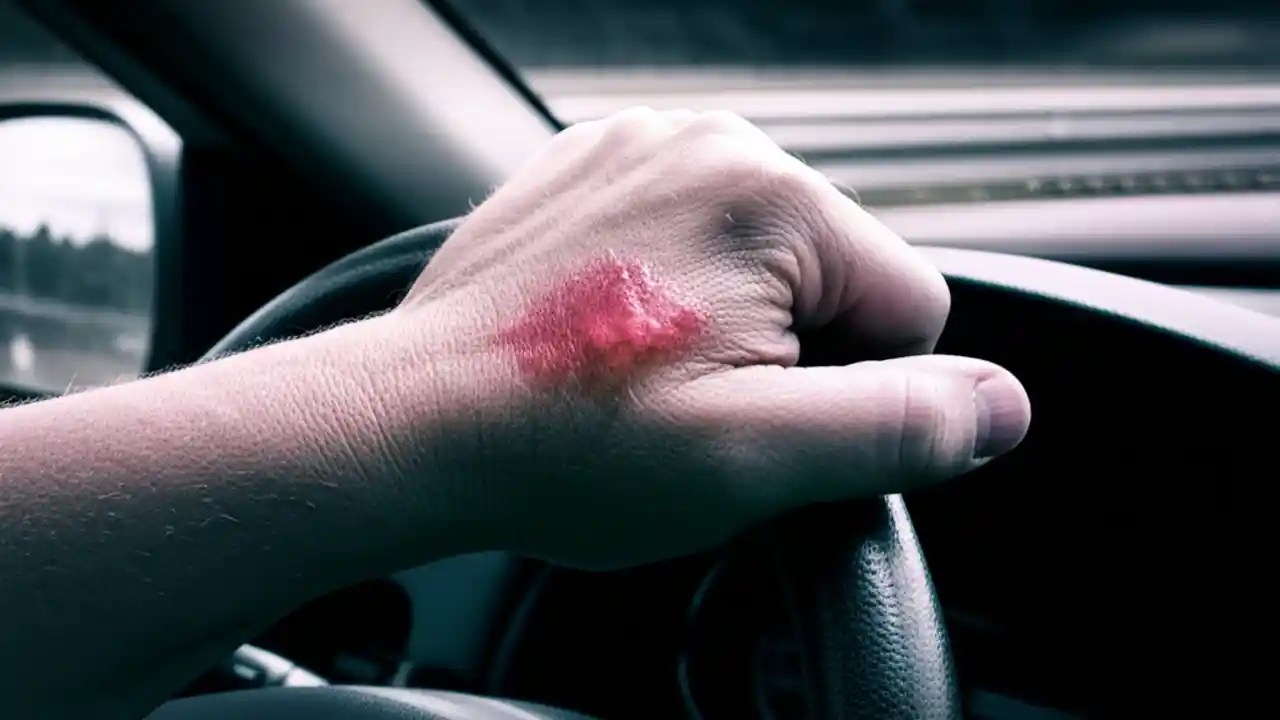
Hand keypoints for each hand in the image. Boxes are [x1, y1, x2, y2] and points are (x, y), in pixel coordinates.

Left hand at [375, 108, 1030, 568]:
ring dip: (725, 325)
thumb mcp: (754, 458)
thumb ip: (897, 424)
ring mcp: (637, 147)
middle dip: (786, 354)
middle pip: (834, 275)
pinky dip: (668, 292)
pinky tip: (606, 339)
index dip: (850, 392)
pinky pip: (686, 237)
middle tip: (684, 407)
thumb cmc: (562, 445)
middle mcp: (706, 142)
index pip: (910, 308)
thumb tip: (998, 405)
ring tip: (635, 377)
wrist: (405, 426)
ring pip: (761, 259)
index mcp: (768, 196)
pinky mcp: (589, 171)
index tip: (753, 419)